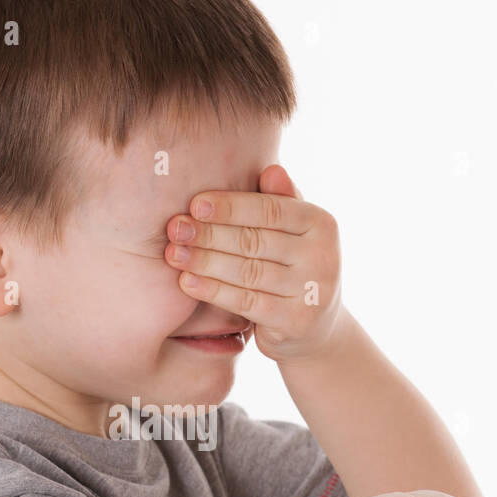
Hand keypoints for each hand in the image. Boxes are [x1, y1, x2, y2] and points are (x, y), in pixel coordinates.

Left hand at [164, 164, 342, 361]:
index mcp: (321, 223)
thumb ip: (280, 202)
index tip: (194, 204)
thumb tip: (271, 168)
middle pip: (254, 240)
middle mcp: (323, 255)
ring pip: (246, 271)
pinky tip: (186, 281)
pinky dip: (213, 290)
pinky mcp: (295, 320)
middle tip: (174, 229)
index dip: (230, 207)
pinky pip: (245, 301)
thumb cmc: (294, 268)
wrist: (316, 328)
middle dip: (209, 234)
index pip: (270, 209)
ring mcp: (311, 291)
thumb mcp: (293, 233)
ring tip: (173, 253)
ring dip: (204, 261)